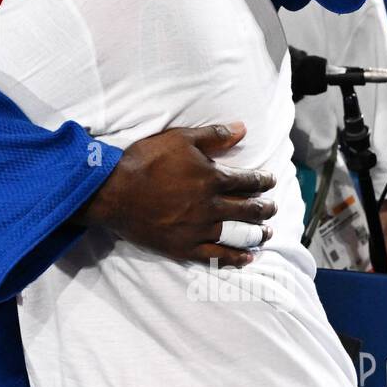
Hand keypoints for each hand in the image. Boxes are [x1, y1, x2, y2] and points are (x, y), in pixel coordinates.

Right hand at [86, 122, 275, 266]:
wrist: (113, 192)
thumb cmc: (144, 161)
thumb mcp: (179, 138)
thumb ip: (214, 136)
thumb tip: (242, 129)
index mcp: (212, 179)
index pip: (248, 181)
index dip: (263, 180)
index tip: (270, 180)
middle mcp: (211, 206)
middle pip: (248, 209)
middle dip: (265, 208)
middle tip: (273, 208)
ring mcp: (198, 229)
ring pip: (237, 234)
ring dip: (256, 233)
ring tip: (267, 233)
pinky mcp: (183, 246)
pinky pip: (216, 256)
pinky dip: (235, 258)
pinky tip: (246, 257)